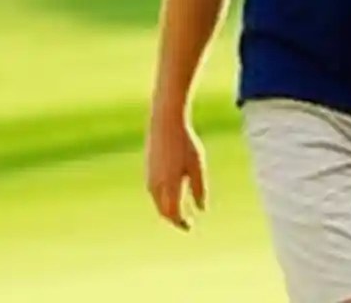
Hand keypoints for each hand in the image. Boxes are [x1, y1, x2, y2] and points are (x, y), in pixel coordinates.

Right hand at [145, 109, 206, 231]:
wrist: (164, 124)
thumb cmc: (185, 143)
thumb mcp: (198, 166)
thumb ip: (200, 189)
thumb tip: (202, 209)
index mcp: (169, 186)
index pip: (173, 213)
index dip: (181, 222)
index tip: (189, 226)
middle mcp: (156, 185)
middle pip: (163, 211)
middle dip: (174, 218)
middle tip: (186, 223)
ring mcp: (149, 178)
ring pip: (157, 202)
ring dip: (167, 210)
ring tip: (180, 212)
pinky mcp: (148, 171)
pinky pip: (154, 193)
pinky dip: (162, 200)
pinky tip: (171, 196)